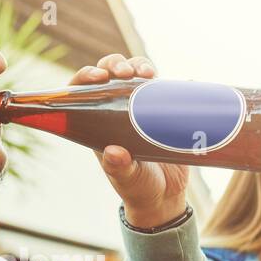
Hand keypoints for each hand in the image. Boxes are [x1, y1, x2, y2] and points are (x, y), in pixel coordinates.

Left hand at [68, 53, 188, 228]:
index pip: (81, 92)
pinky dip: (165, 78)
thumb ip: (120, 169)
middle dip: (114, 65)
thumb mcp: (128, 180)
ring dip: (139, 66)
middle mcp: (114, 110)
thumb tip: (114, 153)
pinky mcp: (161, 109)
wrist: (165, 196)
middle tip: (126, 72)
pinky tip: (178, 79)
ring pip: (134, 74)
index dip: (85, 77)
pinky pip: (160, 85)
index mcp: (96, 124)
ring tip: (149, 74)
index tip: (98, 76)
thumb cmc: (139, 188)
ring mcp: (138, 107)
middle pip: (108, 74)